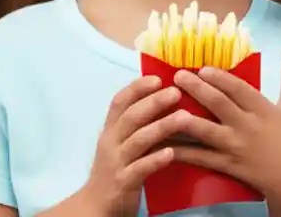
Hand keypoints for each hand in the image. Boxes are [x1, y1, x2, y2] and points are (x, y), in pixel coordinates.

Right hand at [78, 76, 181, 216]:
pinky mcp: (123, 183)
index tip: (157, 77)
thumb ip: (136, 124)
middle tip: (177, 91)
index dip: (137, 88)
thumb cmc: (116, 169)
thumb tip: (164, 98)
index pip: (119, 102)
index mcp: (111, 130)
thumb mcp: (120, 143)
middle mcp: (111, 142)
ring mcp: (116, 163)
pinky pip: (140, 169)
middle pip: (131, 117)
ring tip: (184, 117)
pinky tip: (171, 153)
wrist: (96, 206)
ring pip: (138, 140)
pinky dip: (155, 159)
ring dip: (162, 127)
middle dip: (154, 102)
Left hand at [166, 53, 280, 211]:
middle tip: (177, 76)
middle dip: (197, 89)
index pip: (239, 89)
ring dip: (186, 120)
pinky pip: (201, 157)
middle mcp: (246, 126)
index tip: (203, 68)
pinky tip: (165, 145)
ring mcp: (234, 147)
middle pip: (219, 104)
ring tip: (166, 109)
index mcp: (262, 109)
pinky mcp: (226, 165)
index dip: (220, 78)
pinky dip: (183, 152)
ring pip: (206, 131)